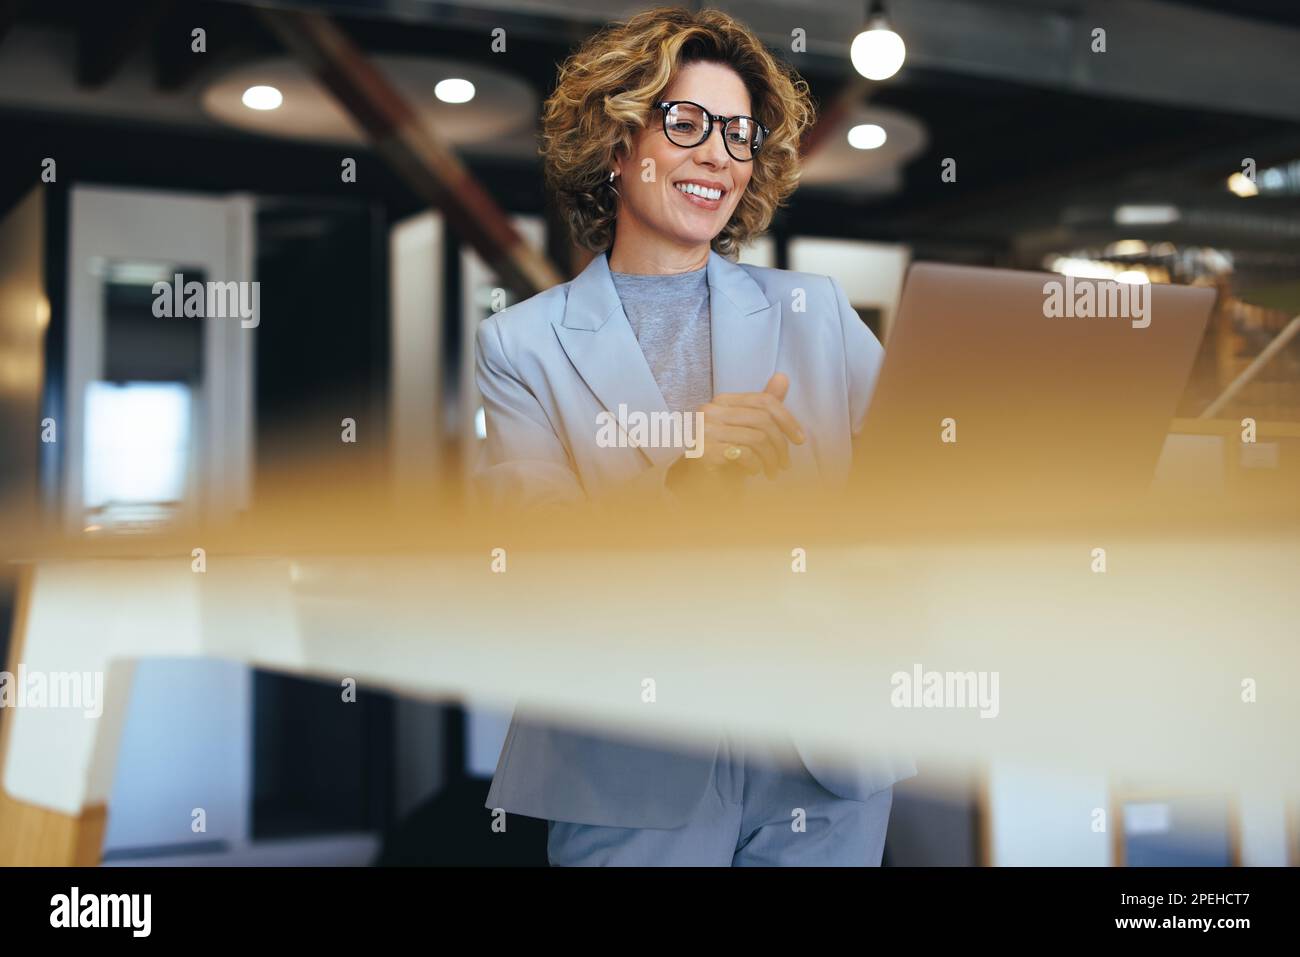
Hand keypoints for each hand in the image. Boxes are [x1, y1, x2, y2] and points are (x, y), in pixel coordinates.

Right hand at [667, 373, 804, 493]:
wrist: (700, 484)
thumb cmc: (727, 455)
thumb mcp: (749, 429)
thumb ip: (764, 407)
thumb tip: (782, 377)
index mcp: (722, 401)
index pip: (764, 401)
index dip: (787, 420)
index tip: (800, 439)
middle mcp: (710, 411)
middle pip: (763, 420)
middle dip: (781, 445)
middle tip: (785, 464)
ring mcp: (705, 430)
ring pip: (757, 438)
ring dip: (771, 459)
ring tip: (772, 472)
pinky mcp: (705, 451)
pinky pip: (745, 454)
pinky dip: (756, 466)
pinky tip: (754, 472)